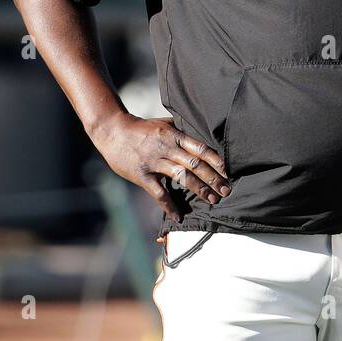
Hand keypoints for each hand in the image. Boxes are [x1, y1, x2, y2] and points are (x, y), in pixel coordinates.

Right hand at [89, 110, 230, 223]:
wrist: (113, 131)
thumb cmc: (142, 128)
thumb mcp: (164, 124)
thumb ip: (182, 131)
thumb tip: (203, 136)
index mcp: (174, 135)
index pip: (200, 148)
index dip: (216, 160)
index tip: (228, 171)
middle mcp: (167, 148)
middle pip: (195, 164)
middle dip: (213, 178)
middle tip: (227, 190)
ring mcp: (154, 162)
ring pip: (181, 177)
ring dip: (199, 189)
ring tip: (212, 200)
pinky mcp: (142, 175)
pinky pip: (158, 192)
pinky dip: (169, 205)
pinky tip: (178, 216)